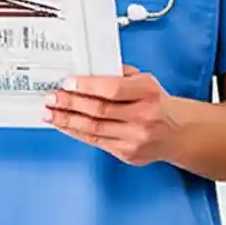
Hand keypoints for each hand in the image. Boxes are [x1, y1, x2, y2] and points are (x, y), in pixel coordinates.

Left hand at [43, 65, 181, 165]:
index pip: (112, 89)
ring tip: (49, 113)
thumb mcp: (143, 80)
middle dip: (70, 104)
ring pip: (93, 129)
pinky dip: (75, 132)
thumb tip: (84, 70)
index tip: (67, 82)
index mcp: (147, 93)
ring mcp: (135, 138)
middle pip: (99, 111)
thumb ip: (117, 73)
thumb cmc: (155, 102)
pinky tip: (63, 125)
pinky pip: (95, 141)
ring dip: (66, 121)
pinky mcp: (127, 153)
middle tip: (51, 97)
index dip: (86, 86)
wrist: (176, 132)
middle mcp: (143, 117)